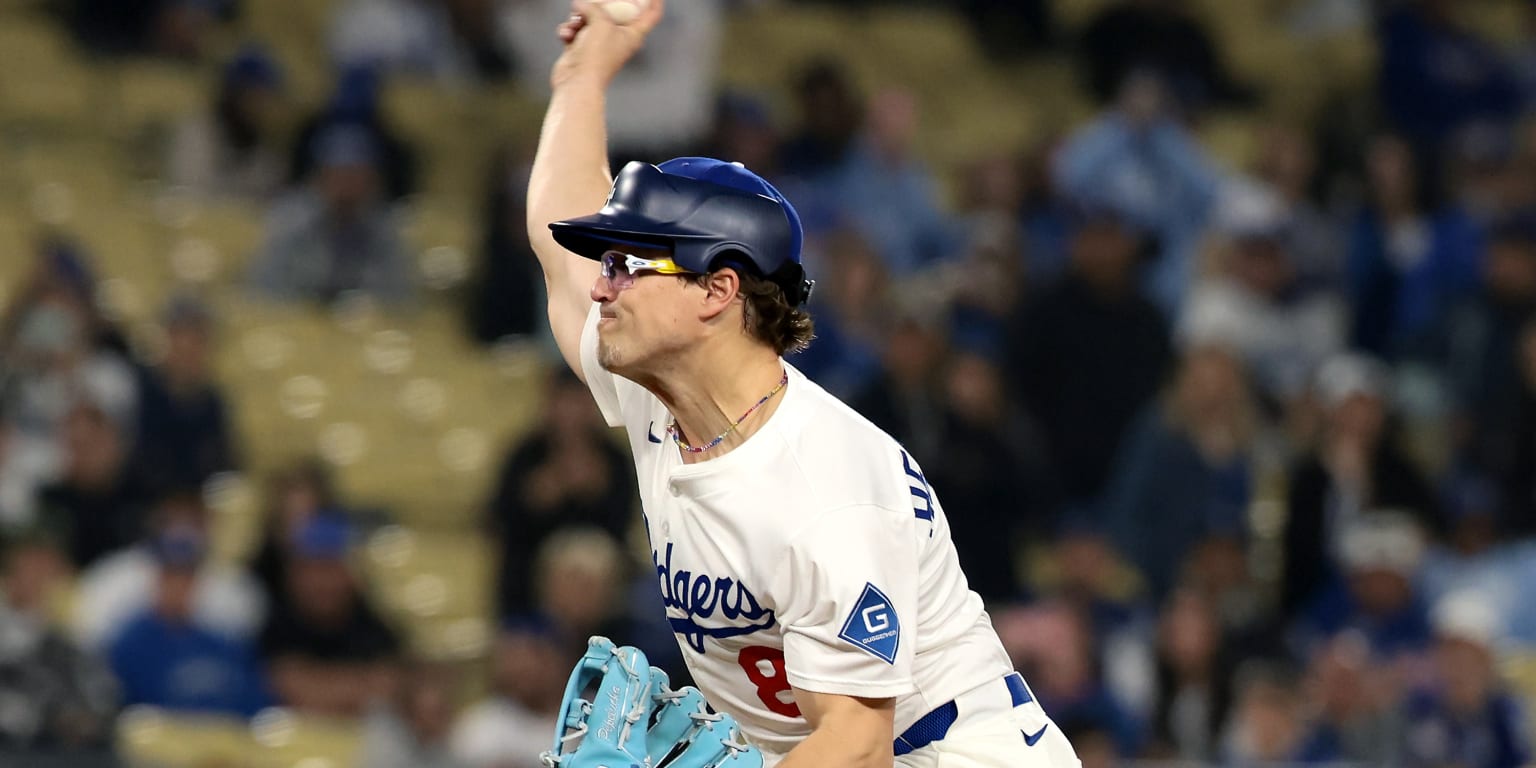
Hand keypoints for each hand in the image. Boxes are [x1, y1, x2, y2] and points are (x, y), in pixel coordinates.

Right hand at [551, 0, 666, 90]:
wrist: (576, 82)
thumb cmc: (595, 56)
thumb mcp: (601, 22)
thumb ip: (594, 7)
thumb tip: (580, 5)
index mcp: (633, 35)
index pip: (652, 15)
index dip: (655, 1)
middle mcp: (618, 39)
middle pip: (616, 12)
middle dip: (603, 3)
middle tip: (594, 1)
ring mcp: (599, 44)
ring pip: (590, 19)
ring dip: (579, 17)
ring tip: (575, 24)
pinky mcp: (581, 49)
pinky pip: (575, 30)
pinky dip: (569, 31)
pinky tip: (566, 35)